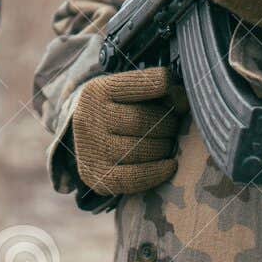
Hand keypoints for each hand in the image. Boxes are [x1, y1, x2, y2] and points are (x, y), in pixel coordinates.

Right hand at [71, 68, 181, 194]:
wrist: (79, 140)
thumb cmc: (114, 112)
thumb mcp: (125, 92)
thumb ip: (154, 90)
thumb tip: (183, 101)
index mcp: (98, 90)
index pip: (144, 84)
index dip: (169, 88)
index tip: (180, 100)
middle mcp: (90, 117)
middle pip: (143, 120)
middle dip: (168, 125)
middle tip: (172, 127)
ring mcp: (92, 149)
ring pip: (143, 149)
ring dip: (164, 147)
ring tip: (167, 144)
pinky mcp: (99, 176)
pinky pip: (136, 177)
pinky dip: (158, 171)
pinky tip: (170, 165)